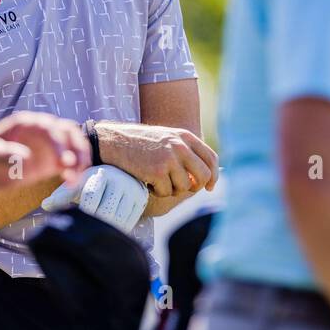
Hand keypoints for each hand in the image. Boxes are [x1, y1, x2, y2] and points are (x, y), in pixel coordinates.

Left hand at [0, 112, 88, 187]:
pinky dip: (74, 171)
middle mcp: (41, 131)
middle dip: (76, 148)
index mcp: (26, 124)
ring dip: (80, 159)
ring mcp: (47, 145)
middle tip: (75, 167)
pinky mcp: (50, 161)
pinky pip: (69, 162)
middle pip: (69, 132)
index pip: (50, 127)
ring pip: (74, 145)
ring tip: (75, 178)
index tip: (62, 161)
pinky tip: (72, 182)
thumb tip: (25, 157)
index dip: (59, 143)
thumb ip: (4, 154)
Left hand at [41, 164, 149, 232]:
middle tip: (87, 230)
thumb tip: (45, 205)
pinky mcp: (141, 199)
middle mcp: (118, 180)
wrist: (122, 172)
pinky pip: (130, 221)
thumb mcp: (78, 184)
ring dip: (107, 228)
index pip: (91, 195)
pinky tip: (110, 229)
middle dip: (95, 222)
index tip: (79, 220)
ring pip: (119, 217)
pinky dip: (119, 229)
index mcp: (100, 174)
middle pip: (106, 209)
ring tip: (98, 232)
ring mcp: (132, 189)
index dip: (83, 211)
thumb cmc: (93, 182)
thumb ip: (62, 195)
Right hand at [96, 123, 218, 197]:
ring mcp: (169, 159)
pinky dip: (158, 192)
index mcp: (185, 137)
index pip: (211, 158)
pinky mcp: (157, 172)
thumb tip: (205, 177)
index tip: (210, 187)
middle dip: (196, 187)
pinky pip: (166, 192)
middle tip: (185, 189)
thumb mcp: (168, 139)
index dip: (214, 175)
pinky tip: (148, 181)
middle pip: (204, 175)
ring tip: (159, 181)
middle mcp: (180, 147)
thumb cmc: (142, 143)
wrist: (115, 141)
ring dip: (172, 190)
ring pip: (185, 187)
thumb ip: (187, 152)